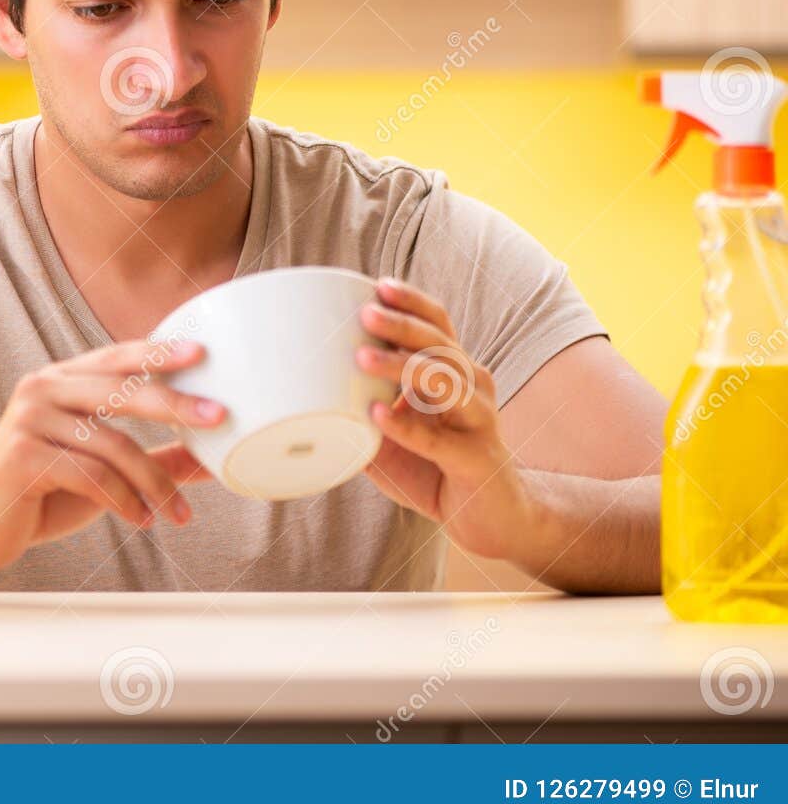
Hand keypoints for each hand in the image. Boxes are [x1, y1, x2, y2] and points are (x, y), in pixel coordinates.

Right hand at [0, 339, 224, 572]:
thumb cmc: (39, 493)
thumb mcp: (101, 471)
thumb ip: (150, 459)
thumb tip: (208, 461)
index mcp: (58, 381)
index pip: (115, 357)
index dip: (158, 352)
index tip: (200, 353)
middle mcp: (40, 390)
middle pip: (121, 391)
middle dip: (174, 404)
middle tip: (217, 417)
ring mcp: (28, 421)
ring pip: (112, 445)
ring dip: (154, 483)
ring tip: (177, 512)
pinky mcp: (21, 457)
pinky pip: (91, 476)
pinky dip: (125, 501)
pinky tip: (142, 519)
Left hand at [354, 278, 542, 561]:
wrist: (494, 518)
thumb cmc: (439, 468)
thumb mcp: (396, 434)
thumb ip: (364, 412)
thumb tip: (310, 395)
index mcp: (455, 373)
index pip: (438, 326)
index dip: (413, 303)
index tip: (379, 285)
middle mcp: (472, 388)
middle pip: (441, 345)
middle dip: (402, 326)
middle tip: (366, 313)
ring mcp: (478, 422)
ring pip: (445, 383)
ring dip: (403, 367)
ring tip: (363, 358)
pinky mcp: (476, 459)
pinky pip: (440, 440)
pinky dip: (408, 427)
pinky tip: (379, 416)